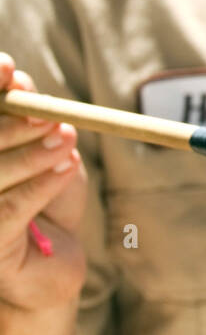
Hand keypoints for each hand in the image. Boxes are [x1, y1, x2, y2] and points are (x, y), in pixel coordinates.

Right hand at [0, 54, 88, 309]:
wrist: (53, 265)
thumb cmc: (45, 199)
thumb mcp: (40, 149)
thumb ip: (28, 117)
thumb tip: (20, 83)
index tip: (8, 70)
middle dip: (14, 124)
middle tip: (52, 116)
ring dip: (32, 154)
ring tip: (67, 140)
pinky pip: (9, 211)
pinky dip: (41, 185)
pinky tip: (66, 168)